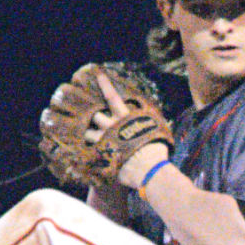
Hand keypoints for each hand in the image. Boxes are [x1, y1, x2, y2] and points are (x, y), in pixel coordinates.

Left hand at [87, 71, 171, 190]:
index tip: (98, 75)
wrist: (148, 169)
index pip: (113, 98)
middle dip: (95, 118)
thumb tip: (155, 121)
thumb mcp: (157, 131)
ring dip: (90, 137)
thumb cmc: (156, 151)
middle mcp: (112, 126)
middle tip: (97, 123)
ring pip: (89, 134)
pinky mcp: (100, 156)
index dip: (105, 85)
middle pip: (96, 116)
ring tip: (93, 142)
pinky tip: (86, 158)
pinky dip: (87, 154)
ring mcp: (104, 141)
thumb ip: (150, 124)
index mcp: (125, 118)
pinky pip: (87, 152)